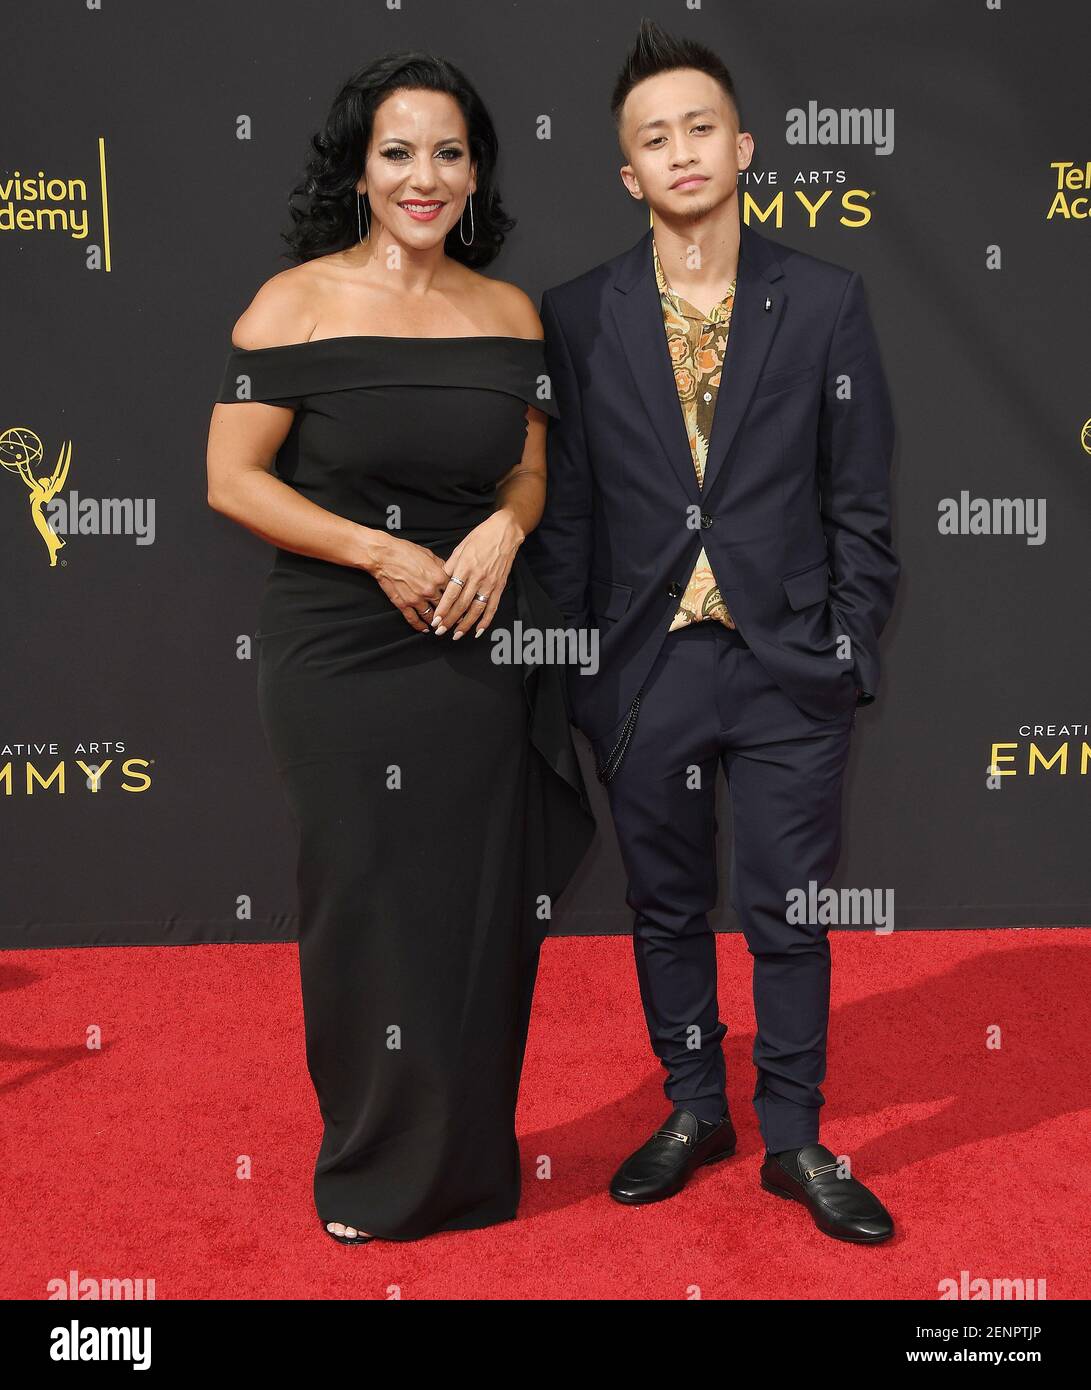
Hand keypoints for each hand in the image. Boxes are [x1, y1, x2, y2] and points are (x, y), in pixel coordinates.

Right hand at [368, 533, 452, 631]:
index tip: (464, 607)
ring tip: (441, 626)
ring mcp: (416, 599)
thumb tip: (449, 573)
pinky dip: (420, 626)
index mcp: (440, 577)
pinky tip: (425, 629)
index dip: (460, 600)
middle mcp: (430, 590)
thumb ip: (441, 566)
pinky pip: (414, 620)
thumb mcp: (429, 554)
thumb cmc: (405, 551)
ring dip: (436, 622)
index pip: (455, 593)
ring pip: (431, 616)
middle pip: (445, 607)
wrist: (384, 555)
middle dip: (451, 615)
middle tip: (456, 620)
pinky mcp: (403, 604)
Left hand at [430, 510, 522, 639]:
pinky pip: (492, 607)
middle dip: (451, 620)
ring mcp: (490, 583)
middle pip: (462, 604)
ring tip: (456, 635)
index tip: (436, 620)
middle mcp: (478, 577)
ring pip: (477, 609)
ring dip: (466, 624)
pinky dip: (486, 620)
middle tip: (441, 631)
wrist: (505, 532)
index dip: (443, 608)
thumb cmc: (480, 537)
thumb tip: (441, 582)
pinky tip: (479, 630)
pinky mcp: (500, 586)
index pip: (452, 593)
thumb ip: (450, 566)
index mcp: (465, 567)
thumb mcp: (460, 548)